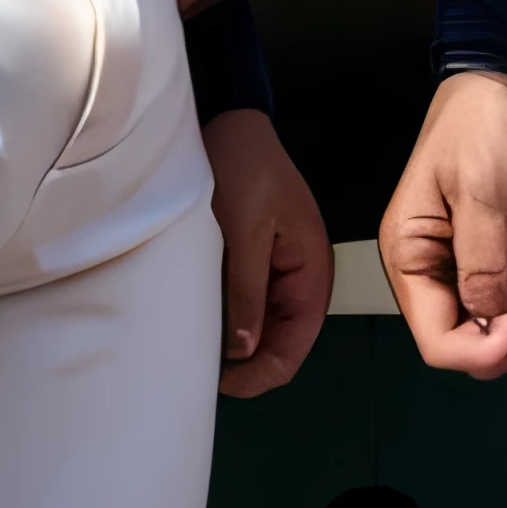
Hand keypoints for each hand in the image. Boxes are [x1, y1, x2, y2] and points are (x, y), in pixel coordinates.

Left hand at [204, 109, 328, 398]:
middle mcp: (298, 281)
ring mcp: (276, 276)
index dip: (262, 373)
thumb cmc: (245, 169)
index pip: (296, 345)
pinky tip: (200, 325)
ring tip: (196, 352)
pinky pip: (244, 309)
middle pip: (279, 346)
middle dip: (246, 366)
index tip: (219, 381)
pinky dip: (225, 323)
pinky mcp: (254, 267)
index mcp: (310, 272)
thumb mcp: (246, 229)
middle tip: (200, 370)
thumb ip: (248, 290)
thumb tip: (244, 351)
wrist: (232, 126)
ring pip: (259, 333)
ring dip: (234, 347)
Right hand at [380, 72, 506, 378]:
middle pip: (467, 344)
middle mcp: (433, 270)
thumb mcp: (480, 192)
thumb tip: (493, 320)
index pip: (437, 341)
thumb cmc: (481, 123)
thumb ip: (483, 264)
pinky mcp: (495, 255)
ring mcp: (464, 264)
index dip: (482, 349)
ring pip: (494, 329)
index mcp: (411, 257)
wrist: (506, 78)